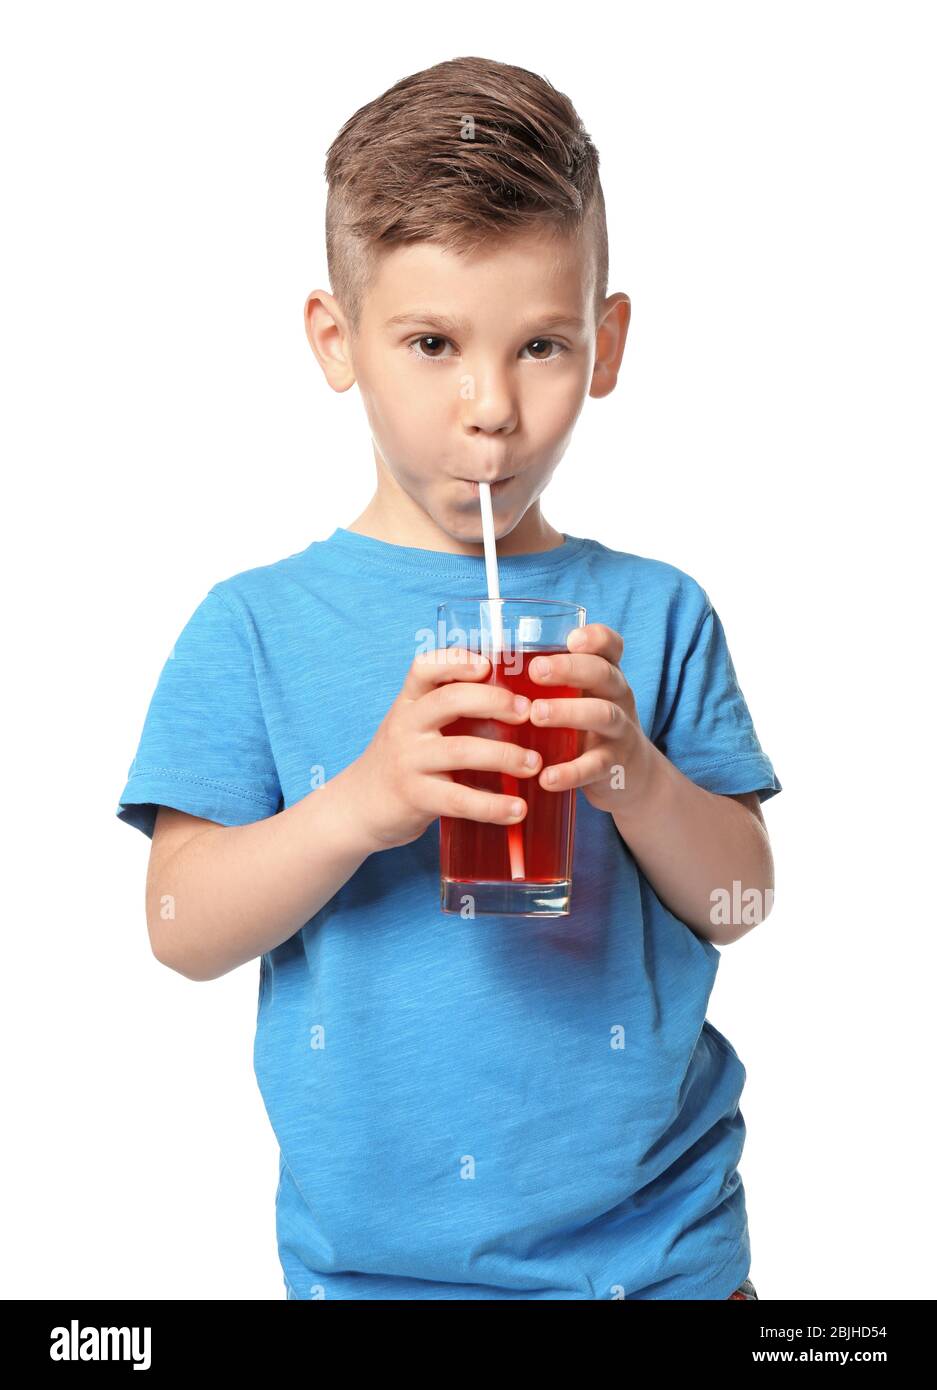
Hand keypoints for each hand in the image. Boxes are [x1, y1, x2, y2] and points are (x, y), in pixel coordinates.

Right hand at [345, 647, 540, 852]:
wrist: (359, 807)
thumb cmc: (403, 762)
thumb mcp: (415, 727)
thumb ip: (450, 713)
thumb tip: (517, 703)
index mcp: (409, 703)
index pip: (425, 667)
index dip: (456, 660)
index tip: (488, 665)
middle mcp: (405, 726)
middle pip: (450, 700)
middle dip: (494, 701)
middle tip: (527, 712)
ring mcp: (408, 761)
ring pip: (461, 750)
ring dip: (504, 755)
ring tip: (533, 763)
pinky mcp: (415, 797)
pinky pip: (459, 799)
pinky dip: (492, 805)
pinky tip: (517, 808)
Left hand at [527, 623, 657, 814]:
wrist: (631, 775)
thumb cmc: (587, 727)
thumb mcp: (578, 698)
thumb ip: (545, 682)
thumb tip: (478, 664)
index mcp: (604, 675)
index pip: (610, 645)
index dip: (595, 638)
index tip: (571, 638)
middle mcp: (617, 697)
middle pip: (603, 673)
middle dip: (570, 668)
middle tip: (536, 670)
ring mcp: (619, 731)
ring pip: (603, 714)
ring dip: (568, 712)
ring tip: (535, 714)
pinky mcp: (614, 766)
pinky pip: (596, 766)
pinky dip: (571, 772)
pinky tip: (546, 777)